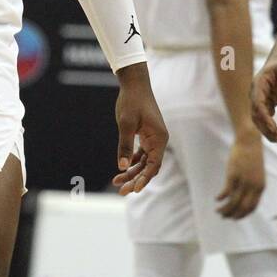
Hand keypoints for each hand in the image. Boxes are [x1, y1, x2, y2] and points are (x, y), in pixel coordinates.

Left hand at [112, 62, 168, 194]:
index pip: (154, 165)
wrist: (134, 85)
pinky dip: (132, 162)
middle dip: (136, 179)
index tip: (135, 190)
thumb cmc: (131, 102)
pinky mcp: (146, 136)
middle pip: (149, 167)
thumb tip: (122, 166)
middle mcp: (159, 141)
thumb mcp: (126, 124)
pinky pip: (141, 154)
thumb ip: (124, 145)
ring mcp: (153, 139)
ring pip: (144, 162)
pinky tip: (121, 170)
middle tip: (122, 191)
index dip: (145, 179)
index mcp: (159, 138)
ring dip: (132, 172)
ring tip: (117, 183)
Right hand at [216, 127, 264, 218]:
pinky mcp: (233, 176)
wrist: (249, 142)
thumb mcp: (256, 173)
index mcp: (260, 187)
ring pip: (233, 202)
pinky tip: (216, 199)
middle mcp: (253, 187)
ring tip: (218, 211)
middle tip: (224, 217)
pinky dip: (220, 198)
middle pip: (242, 208)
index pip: (252, 207)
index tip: (235, 218)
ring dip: (225, 209)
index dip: (243, 215)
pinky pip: (226, 192)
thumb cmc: (252, 156)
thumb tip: (245, 194)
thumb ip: (253, 185)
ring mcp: (243, 182)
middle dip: (233, 215)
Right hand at [251, 49, 276, 144]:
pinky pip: (266, 120)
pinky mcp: (265, 105)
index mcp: (257, 86)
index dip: (264, 117)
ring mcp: (259, 101)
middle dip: (268, 129)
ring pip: (260, 121)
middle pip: (256, 117)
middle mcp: (255, 95)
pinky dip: (273, 129)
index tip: (274, 128)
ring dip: (271, 132)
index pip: (258, 105)